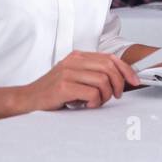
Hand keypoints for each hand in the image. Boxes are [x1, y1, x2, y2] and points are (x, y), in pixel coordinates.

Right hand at [22, 50, 138, 110]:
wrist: (28, 98)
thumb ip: (92, 74)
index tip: (134, 81)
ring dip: (105, 96)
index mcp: (78, 56)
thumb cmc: (53, 91)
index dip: (126, 70)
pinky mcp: (64, 87)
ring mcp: (68, 72)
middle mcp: (74, 61)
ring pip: (103, 81)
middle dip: (119, 83)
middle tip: (115, 95)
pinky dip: (94, 102)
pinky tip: (86, 105)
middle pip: (109, 67)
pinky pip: (92, 93)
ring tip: (96, 102)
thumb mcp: (74, 76)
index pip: (110, 58)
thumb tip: (119, 79)